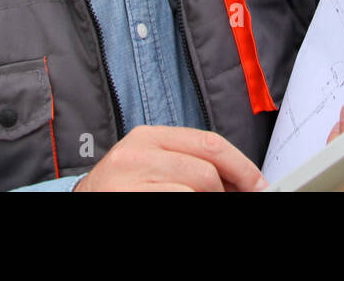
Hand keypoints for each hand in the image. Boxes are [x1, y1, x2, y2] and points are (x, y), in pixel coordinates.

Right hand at [74, 125, 267, 191]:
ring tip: (209, 203)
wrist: (84, 201)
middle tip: (233, 200)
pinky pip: (177, 204)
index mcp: (148, 137)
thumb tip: (239, 179)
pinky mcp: (126, 200)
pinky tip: (192, 207)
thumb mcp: (151, 163)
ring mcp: (128, 182)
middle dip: (228, 191)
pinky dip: (191, 207)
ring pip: (193, 193)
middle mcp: (136, 154)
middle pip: (205, 172)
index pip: (210, 144)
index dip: (242, 167)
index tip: (259, 184)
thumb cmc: (123, 187)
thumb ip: (188, 162)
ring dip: (210, 201)